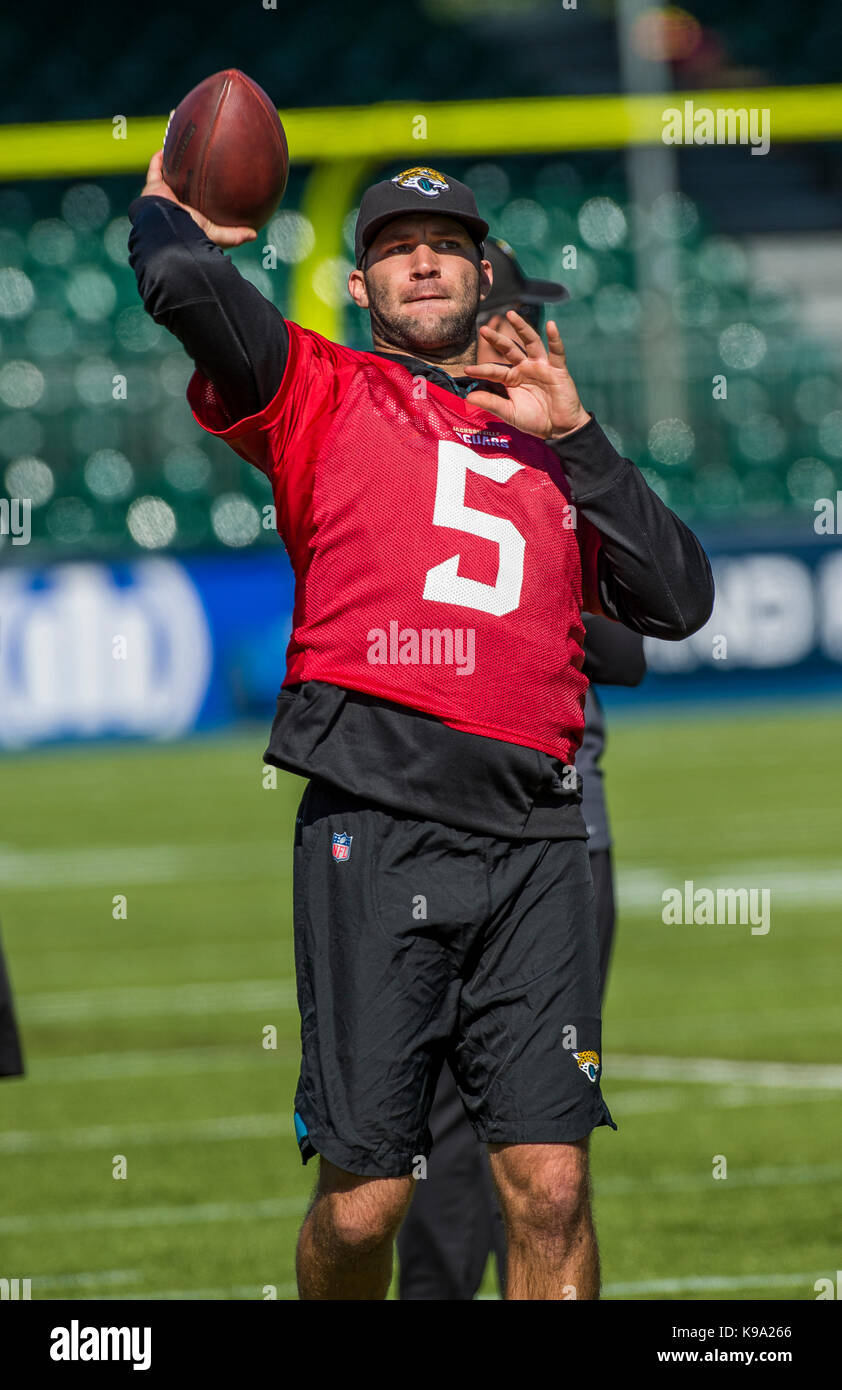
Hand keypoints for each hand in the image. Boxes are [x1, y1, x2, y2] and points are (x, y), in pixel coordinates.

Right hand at [139, 148, 257, 249]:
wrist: (169, 227)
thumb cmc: (191, 231)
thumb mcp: (215, 234)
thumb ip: (233, 235)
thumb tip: (254, 234)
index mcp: (189, 215)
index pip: (197, 203)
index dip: (202, 194)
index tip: (213, 183)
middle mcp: (176, 204)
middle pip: (183, 186)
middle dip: (189, 175)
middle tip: (199, 162)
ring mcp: (164, 194)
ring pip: (169, 174)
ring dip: (175, 162)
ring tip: (185, 148)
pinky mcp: (153, 186)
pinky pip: (155, 168)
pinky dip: (159, 158)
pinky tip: (167, 145)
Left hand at [463, 311, 589, 440]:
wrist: (559, 428)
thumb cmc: (535, 420)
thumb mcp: (510, 413)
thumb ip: (492, 403)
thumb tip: (468, 396)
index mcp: (512, 378)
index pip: (494, 370)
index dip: (482, 370)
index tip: (467, 370)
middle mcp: (525, 367)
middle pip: (509, 349)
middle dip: (497, 339)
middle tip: (483, 329)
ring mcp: (541, 366)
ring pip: (531, 342)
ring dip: (522, 327)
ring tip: (511, 314)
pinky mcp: (558, 368)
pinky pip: (556, 351)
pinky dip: (555, 338)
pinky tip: (551, 325)